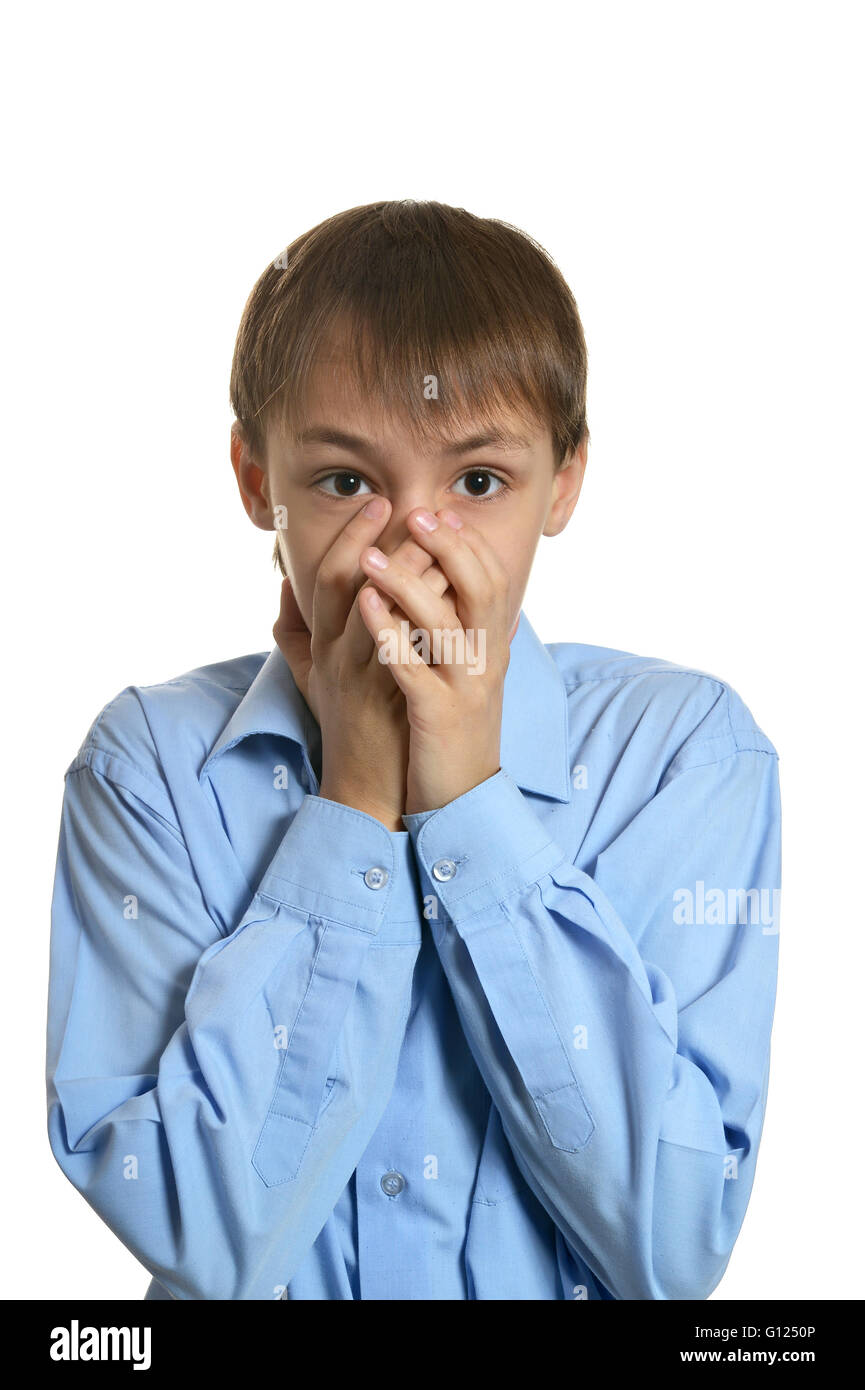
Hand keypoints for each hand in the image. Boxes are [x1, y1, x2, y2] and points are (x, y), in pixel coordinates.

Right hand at [273, 498, 450, 829]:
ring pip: (386, 613)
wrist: (366, 790)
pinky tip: (459, 594)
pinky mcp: (395, 701)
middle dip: (390, 541)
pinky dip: (433, 618)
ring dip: (416, 572)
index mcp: (322, 645)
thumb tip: (286, 585)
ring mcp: (367, 679)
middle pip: (356, 585)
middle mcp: (339, 657)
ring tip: (444, 540)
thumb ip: (295, 630)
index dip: (350, 535)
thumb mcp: (311, 677)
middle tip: (422, 508)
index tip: (380, 502)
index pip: (329, 576)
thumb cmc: (346, 726)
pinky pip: (413, 649)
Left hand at [355, 507, 511, 815]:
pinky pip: (413, 670)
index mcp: (491, 646)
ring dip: (408, 585)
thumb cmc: (448, 731)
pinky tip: (364, 609)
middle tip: (414, 514)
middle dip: (447, 549)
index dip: (467, 544)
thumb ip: (459, 633)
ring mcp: (465, 689)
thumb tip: (461, 596)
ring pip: (444, 624)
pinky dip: (389, 635)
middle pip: (479, 589)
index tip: (439, 513)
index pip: (491, 579)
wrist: (459, 799)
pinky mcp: (438, 717)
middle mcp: (486, 661)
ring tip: (372, 557)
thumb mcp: (463, 677)